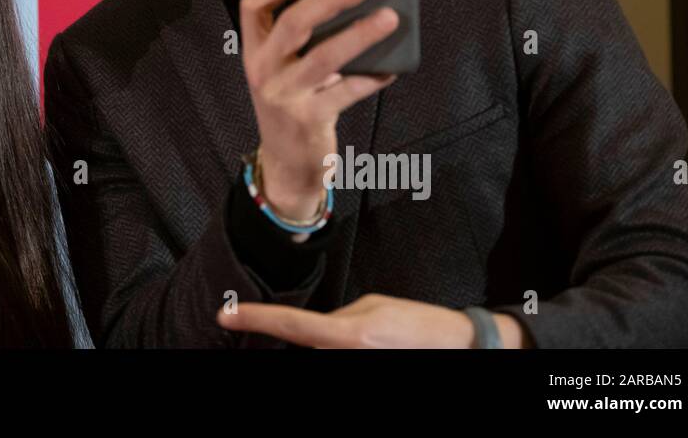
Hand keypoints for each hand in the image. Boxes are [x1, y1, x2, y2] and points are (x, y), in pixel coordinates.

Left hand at [216, 294, 527, 347]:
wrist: (461, 349)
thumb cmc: (421, 328)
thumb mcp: (374, 309)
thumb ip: (338, 317)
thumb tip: (319, 325)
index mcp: (348, 334)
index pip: (291, 324)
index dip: (255, 318)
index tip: (226, 314)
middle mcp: (346, 357)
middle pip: (306, 348)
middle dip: (314, 337)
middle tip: (353, 332)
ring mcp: (356, 372)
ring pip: (322, 355)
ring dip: (331, 346)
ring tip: (374, 340)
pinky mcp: (364, 378)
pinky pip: (336, 358)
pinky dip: (341, 350)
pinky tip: (376, 346)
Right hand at [240, 0, 398, 218]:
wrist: (287, 162)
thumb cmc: (292, 103)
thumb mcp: (281, 70)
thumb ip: (299, 41)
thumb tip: (348, 0)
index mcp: (254, 51)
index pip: (251, 6)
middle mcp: (263, 70)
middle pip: (292, 23)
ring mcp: (285, 95)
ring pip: (324, 57)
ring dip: (360, 35)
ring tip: (390, 18)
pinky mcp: (310, 118)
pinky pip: (348, 91)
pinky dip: (373, 77)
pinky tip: (392, 68)